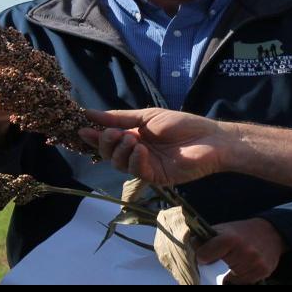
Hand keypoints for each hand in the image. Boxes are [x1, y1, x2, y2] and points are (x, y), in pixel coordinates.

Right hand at [80, 109, 228, 185]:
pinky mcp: (155, 178)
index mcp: (134, 136)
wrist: (209, 139)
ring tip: (132, 139)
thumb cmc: (182, 124)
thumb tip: (90, 114)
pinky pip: (136, 172)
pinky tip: (141, 149)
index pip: (108, 139)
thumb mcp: (147, 116)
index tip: (81, 129)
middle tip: (113, 134)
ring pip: (119, 164)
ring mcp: (145, 166)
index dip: (94, 135)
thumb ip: (119, 117)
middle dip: (106, 143)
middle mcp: (136, 152)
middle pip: (109, 154)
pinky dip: (134, 160)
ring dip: (121, 151)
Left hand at [197, 219, 286, 284]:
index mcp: (230, 238)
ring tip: (234, 261)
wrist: (271, 233)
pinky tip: (243, 266)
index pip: (205, 255)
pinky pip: (242, 282)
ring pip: (229, 278)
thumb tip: (191, 246)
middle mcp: (243, 251)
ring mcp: (254, 263)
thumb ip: (207, 238)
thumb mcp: (224, 229)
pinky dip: (240, 277)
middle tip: (220, 259)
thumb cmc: (242, 231)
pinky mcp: (262, 272)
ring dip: (228, 273)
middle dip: (216, 266)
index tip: (203, 256)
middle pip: (217, 269)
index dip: (202, 256)